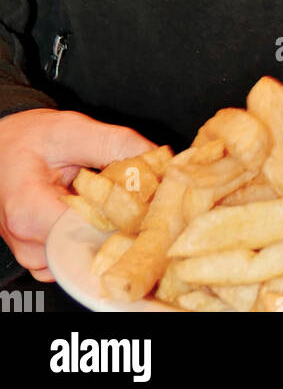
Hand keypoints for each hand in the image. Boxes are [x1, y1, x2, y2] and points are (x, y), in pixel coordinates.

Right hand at [0, 109, 155, 281]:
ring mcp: (34, 256)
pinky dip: (93, 237)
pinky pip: (77, 257)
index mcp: (29, 212)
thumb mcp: (72, 129)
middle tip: (140, 198)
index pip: (89, 230)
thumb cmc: (30, 139)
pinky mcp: (43, 258)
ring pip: (87, 255)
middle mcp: (29, 244)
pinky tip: (98, 213)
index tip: (147, 197)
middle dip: (121, 224)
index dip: (124, 214)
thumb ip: (116, 143)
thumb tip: (160, 160)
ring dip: (108, 231)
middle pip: (91, 246)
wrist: (2, 148)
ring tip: (113, 201)